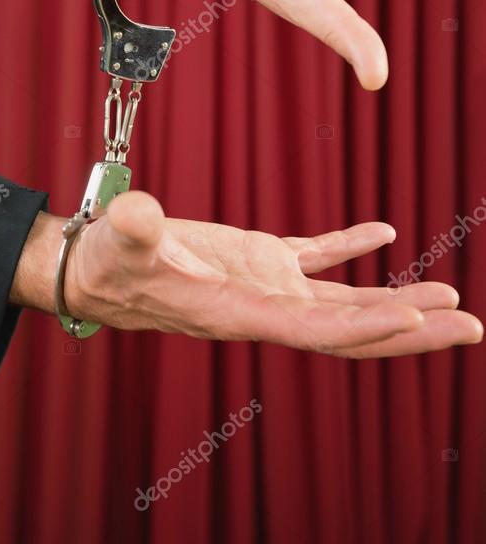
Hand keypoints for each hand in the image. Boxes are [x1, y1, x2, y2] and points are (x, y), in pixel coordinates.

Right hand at [56, 191, 481, 355]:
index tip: (419, 319)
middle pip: (349, 329)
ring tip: (451, 293)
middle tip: (471, 324)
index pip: (313, 329)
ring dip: (397, 298)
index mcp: (237, 312)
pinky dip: (351, 247)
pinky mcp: (257, 258)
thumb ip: (131, 230)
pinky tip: (383, 232)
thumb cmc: (103, 264)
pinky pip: (316, 256)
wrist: (96, 267)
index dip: (365, 328)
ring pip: (343, 300)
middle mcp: (263, 307)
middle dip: (410, 330)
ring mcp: (265, 284)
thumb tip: (137, 213)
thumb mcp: (114, 246)